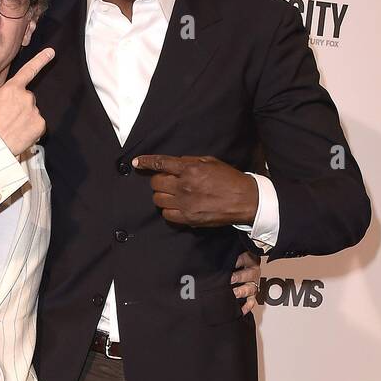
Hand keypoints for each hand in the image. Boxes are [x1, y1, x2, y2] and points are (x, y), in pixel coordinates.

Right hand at [0, 48, 54, 156]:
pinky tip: (20, 134)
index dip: (41, 60)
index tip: (51, 52)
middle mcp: (26, 97)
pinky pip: (37, 125)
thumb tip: (8, 100)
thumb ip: (2, 96)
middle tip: (8, 119)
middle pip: (27, 99)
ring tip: (11, 128)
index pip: (29, 70)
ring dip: (25, 119)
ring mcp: (35, 110)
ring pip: (32, 113)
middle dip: (20, 107)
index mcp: (12, 88)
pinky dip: (31, 130)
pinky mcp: (41, 124)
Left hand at [132, 154, 258, 227]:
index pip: (161, 163)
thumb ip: (190, 162)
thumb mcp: (210, 162)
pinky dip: (168, 210)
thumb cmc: (229, 179)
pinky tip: (177, 206)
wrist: (244, 200)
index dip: (146, 162)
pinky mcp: (188, 218)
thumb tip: (174, 164)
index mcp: (190, 169)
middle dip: (159, 181)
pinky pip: (166, 215)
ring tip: (174, 195)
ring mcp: (185, 203)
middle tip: (168, 182)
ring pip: (158, 200)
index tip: (137, 163)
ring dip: (163, 196)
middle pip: (156, 183)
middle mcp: (184, 185)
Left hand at [231, 250, 260, 316]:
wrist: (238, 274)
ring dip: (242, 291)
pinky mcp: (252, 295)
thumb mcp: (232, 258)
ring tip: (234, 293)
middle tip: (230, 279)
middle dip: (239, 277)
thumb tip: (214, 260)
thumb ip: (226, 259)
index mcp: (249, 260)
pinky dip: (246, 307)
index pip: (245, 259)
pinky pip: (251, 302)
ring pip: (251, 288)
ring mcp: (253, 284)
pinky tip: (240, 310)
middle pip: (249, 274)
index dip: (238, 261)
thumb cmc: (233, 265)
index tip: (230, 263)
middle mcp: (252, 272)